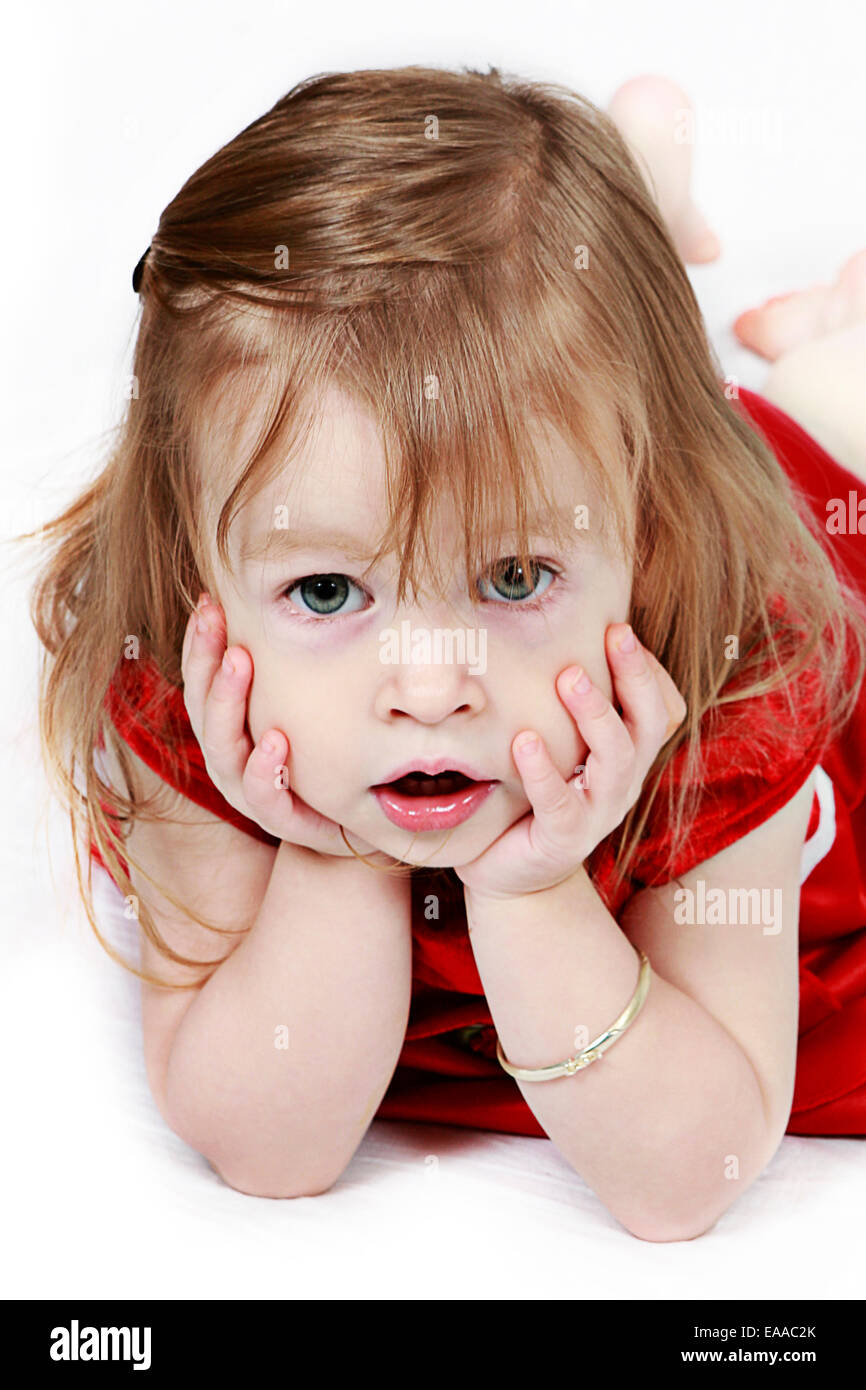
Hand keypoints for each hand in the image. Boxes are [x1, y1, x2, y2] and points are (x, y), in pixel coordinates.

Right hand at [181, 593, 394, 859]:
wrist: (358, 821)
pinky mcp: (283, 820)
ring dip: (227, 702)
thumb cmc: (326, 755)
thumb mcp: (307, 705)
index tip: (208, 600)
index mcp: (230, 729)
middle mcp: (231, 759)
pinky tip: (275, 740)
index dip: (200, 643)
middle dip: (206, 660)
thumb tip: (294, 597)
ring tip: (240, 662)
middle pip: (203, 708)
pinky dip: (265, 770)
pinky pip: (264, 798)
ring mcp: (251, 792)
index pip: (203, 681)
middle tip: (216, 618)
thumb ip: (293, 665)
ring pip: (223, 749)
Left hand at [454, 623, 686, 899]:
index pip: (663, 707)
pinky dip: (543, 772)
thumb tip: (552, 636)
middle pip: (651, 723)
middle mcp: (623, 781)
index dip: (650, 670)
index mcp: (628, 755)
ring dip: (596, 714)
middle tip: (614, 633)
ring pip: (616, 759)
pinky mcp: (563, 838)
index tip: (620, 627)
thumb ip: (568, 706)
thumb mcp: (562, 747)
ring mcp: (598, 812)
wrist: (512, 874)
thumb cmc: (535, 796)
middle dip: (636, 675)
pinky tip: (524, 741)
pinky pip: (561, 803)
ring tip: (568, 677)